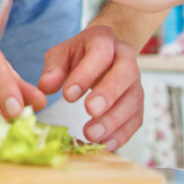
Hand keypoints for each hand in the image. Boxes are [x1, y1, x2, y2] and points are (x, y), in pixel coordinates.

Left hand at [39, 25, 142, 150]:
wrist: (104, 53)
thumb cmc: (79, 54)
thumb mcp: (62, 54)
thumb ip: (53, 68)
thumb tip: (45, 87)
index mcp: (104, 39)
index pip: (100, 52)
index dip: (86, 74)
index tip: (68, 95)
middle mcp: (125, 57)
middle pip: (125, 72)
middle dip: (108, 93)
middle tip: (89, 111)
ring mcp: (135, 80)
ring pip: (133, 98)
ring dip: (114, 119)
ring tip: (91, 134)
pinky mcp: (138, 101)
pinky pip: (136, 118)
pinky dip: (122, 133)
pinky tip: (105, 143)